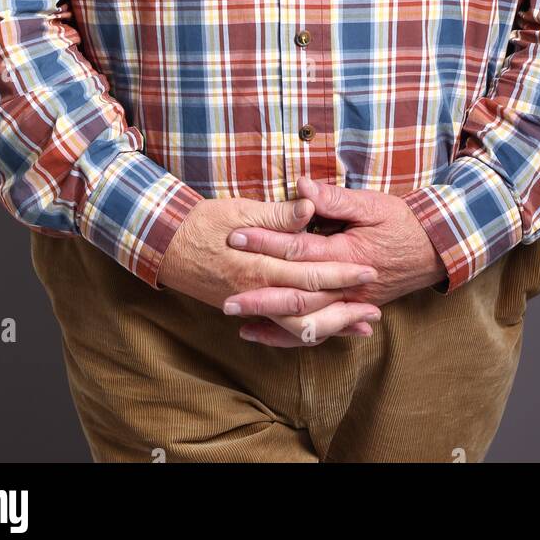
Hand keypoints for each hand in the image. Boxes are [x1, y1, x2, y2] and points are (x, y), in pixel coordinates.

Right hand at [156, 194, 382, 341]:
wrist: (166, 243)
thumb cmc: (204, 222)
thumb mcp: (243, 210)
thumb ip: (279, 215)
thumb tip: (310, 207)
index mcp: (262, 263)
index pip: (312, 272)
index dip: (343, 273)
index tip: (369, 270)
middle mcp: (258, 290)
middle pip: (310, 307)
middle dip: (344, 309)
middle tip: (374, 311)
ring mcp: (250, 303)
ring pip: (296, 326)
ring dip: (329, 327)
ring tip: (358, 327)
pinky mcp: (244, 308)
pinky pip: (277, 328)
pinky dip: (300, 332)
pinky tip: (318, 331)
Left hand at [222, 176, 447, 346]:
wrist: (434, 249)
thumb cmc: (401, 221)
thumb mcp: (370, 204)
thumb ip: (333, 199)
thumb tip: (301, 187)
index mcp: (346, 254)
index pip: (297, 250)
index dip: (265, 242)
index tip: (234, 237)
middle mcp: (346, 286)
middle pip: (296, 295)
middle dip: (259, 295)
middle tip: (226, 295)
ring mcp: (349, 303)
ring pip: (305, 322)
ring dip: (269, 321)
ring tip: (237, 317)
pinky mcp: (350, 310)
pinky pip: (316, 331)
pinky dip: (288, 336)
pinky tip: (262, 334)